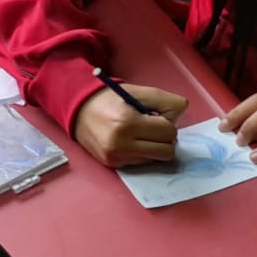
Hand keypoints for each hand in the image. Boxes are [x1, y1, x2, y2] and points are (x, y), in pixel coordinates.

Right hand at [72, 84, 187, 167]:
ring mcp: (115, 157)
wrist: (77, 109)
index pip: (168, 132)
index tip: (154, 116)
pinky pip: (142, 163)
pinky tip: (130, 141)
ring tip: (140, 134)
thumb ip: (167, 101)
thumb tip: (179, 120)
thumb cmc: (111, 98)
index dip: (166, 122)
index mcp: (127, 123)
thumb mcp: (140, 92)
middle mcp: (120, 144)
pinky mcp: (112, 164)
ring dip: (154, 147)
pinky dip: (142, 153)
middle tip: (151, 127)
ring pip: (156, 159)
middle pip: (167, 151)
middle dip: (164, 138)